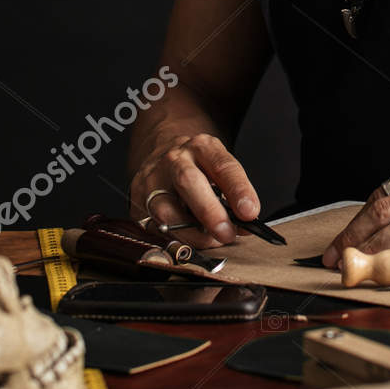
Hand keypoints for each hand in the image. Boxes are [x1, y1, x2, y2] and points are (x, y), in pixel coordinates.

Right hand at [129, 131, 259, 248]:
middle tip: (227, 233)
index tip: (250, 212)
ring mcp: (152, 179)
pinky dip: (176, 238)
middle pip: (189, 182)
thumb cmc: (197, 167)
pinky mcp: (138, 201)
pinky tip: (190, 241)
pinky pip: (156, 227)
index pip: (222, 165)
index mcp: (201, 147)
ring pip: (166, 210)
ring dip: (192, 233)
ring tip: (211, 241)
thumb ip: (231, 193)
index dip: (238, 190)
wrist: (162, 156)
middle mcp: (174, 159)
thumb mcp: (217, 167)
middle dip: (210, 212)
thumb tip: (244, 224)